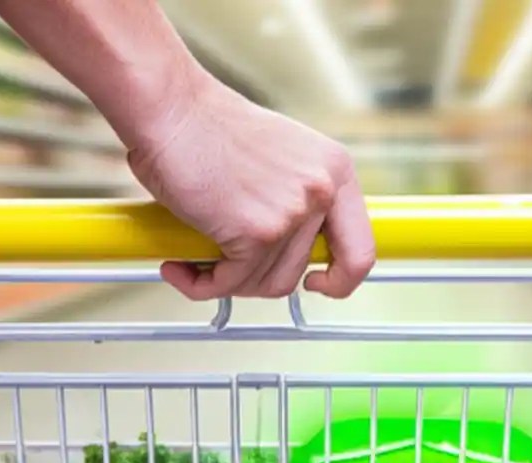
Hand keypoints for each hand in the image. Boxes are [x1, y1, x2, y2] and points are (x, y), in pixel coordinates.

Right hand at [126, 80, 374, 299]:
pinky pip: (230, 282)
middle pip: (299, 272)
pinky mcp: (255, 233)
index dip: (340, 279)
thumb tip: (290, 251)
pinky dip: (200, 283)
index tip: (316, 284)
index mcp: (336, 171)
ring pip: (264, 283)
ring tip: (194, 262)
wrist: (170, 109)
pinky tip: (178, 267)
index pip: (361, 250)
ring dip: (226, 282)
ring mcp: (291, 215)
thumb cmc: (208, 129)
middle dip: (256, 278)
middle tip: (224, 265)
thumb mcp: (280, 160)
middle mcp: (322, 192)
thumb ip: (296, 198)